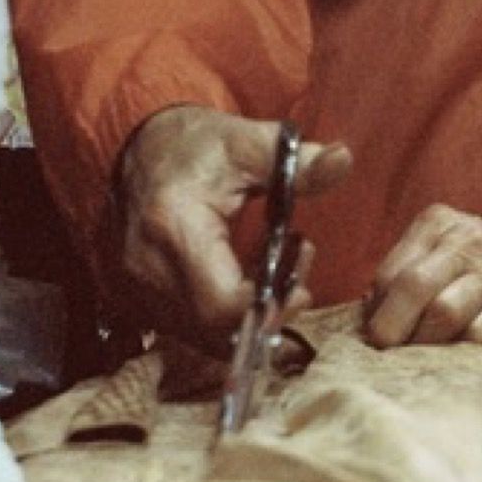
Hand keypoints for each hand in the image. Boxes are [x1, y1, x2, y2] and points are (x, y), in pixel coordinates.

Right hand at [113, 105, 352, 345]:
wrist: (140, 152)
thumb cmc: (196, 146)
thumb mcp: (246, 142)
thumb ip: (293, 160)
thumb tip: (341, 159)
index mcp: (173, 227)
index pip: (220, 302)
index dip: (267, 307)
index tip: (301, 284)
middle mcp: (148, 269)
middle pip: (214, 329)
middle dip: (266, 314)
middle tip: (297, 279)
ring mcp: (140, 290)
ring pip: (203, 339)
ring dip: (248, 321)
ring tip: (277, 279)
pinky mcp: (143, 301)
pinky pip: (192, 332)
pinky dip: (227, 322)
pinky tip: (249, 288)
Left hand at [362, 206, 481, 352]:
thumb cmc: (477, 261)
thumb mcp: (441, 244)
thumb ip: (404, 268)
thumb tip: (368, 310)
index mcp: (438, 224)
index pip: (390, 272)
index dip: (377, 307)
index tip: (378, 326)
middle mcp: (465, 245)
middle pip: (413, 286)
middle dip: (391, 326)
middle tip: (386, 348)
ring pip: (443, 313)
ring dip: (425, 340)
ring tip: (423, 350)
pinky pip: (478, 335)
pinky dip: (461, 346)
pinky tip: (458, 348)